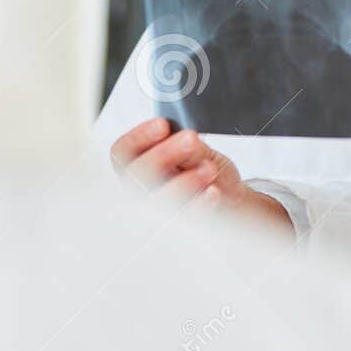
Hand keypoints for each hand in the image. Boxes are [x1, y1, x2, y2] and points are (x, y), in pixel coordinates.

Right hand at [109, 118, 293, 233]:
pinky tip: (212, 192)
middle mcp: (142, 187)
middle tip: (190, 139)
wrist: (228, 195)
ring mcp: (158, 209)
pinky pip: (183, 219)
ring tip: (209, 167)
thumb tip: (184, 138)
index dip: (138, 137)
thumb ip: (188, 145)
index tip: (162, 125)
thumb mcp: (199, 150)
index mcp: (138, 163)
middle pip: (137, 174)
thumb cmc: (204, 168)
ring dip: (183, 182)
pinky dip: (199, 205)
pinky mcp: (179, 226)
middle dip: (164, 154)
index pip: (123, 152)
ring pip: (156, 201)